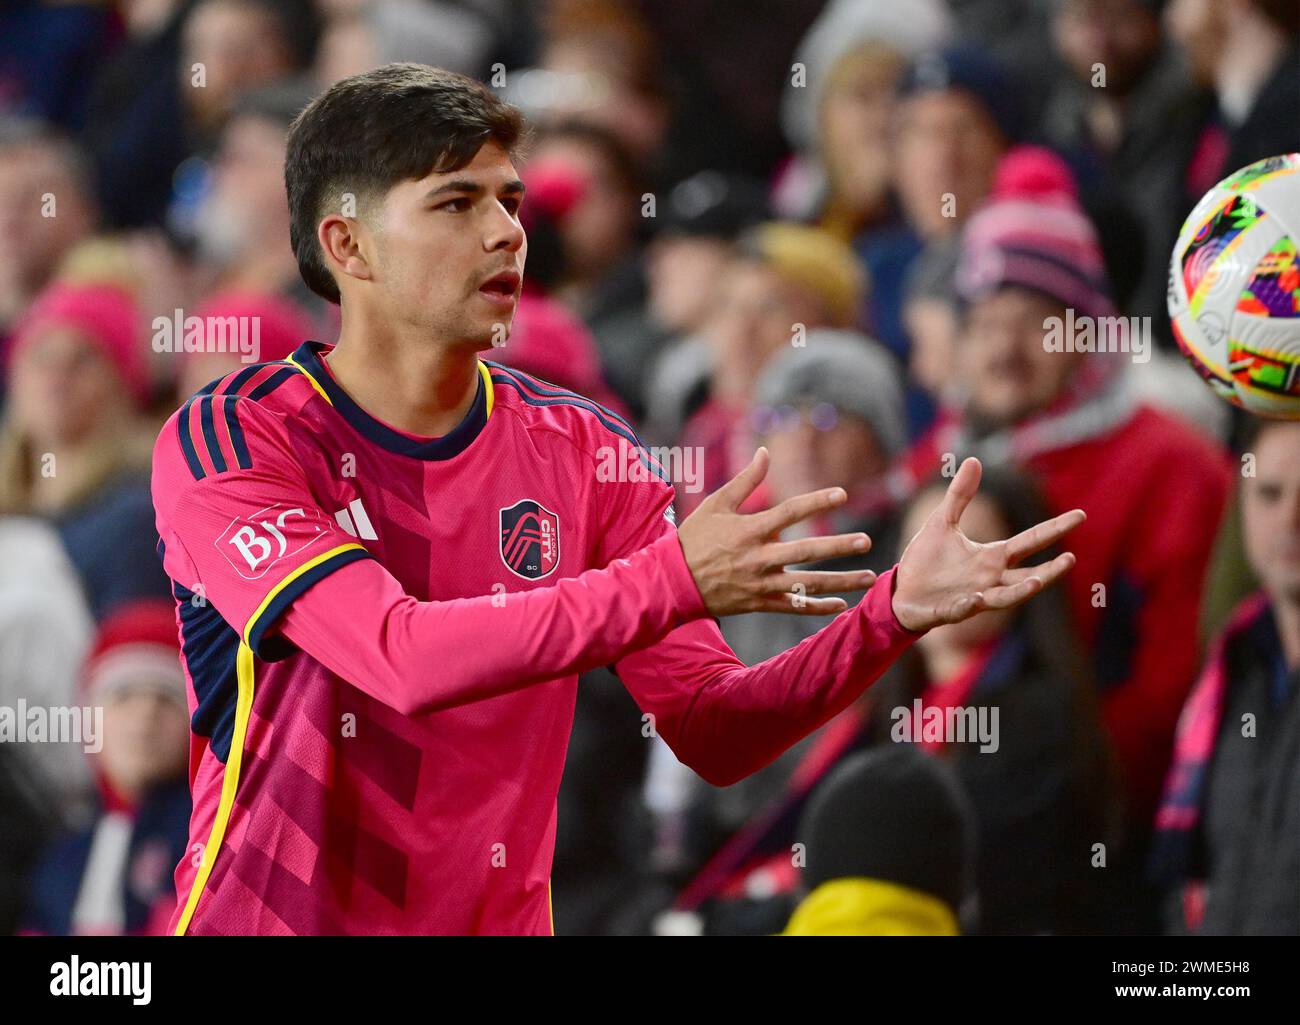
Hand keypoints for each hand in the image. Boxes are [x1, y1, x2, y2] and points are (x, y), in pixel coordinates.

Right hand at [677, 447, 877, 616]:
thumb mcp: (716, 504)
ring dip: (841, 581)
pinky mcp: (759, 603)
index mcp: (749, 530)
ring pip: (808, 583)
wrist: (671, 582)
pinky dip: (817, 607)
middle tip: (866, 541)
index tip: (842, 495)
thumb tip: (766, 451)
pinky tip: (841, 604)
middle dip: (838, 546)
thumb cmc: (694, 538)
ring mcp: (761, 583)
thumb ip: (746, 480)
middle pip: (806, 551)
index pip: (790, 512)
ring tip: (869, 576)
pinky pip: (794, 607)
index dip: (817, 501)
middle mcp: (759, 558)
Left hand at [891, 457, 1084, 631]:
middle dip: (1050, 569)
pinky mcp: (951, 610)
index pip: (1030, 541)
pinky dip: (971, 604)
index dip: (1054, 528)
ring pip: (1005, 597)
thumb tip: (975, 459)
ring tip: (1038, 581)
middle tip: (1071, 559)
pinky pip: (965, 609)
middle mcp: (989, 579)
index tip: (1079, 515)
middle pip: (1027, 575)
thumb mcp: (942, 522)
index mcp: (991, 557)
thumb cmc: (926, 560)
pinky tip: (977, 598)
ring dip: (1021, 590)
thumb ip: (960, 495)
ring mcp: (974, 597)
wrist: (901, 592)